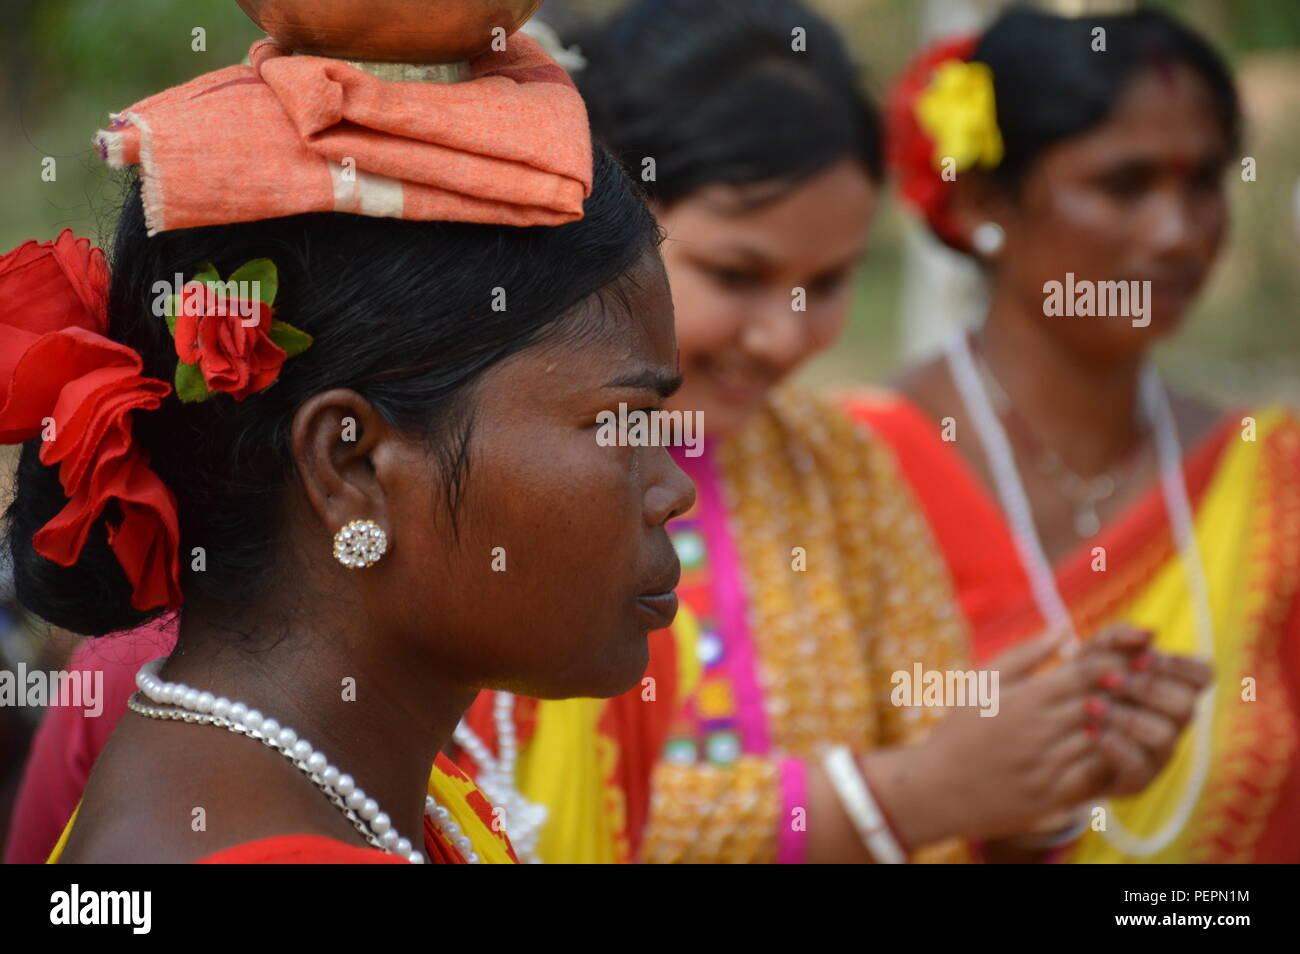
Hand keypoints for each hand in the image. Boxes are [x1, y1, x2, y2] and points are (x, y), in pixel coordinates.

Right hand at [871, 628, 1139, 844]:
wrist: (937, 791)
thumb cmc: (960, 730)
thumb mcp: (983, 682)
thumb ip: (1027, 654)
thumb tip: (1065, 629)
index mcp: (1026, 699)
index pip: (1088, 673)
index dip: (1117, 662)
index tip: (1130, 657)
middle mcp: (1042, 731)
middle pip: (1105, 703)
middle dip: (1130, 689)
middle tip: (1145, 680)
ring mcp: (1050, 766)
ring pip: (1108, 738)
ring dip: (1126, 723)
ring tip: (1136, 712)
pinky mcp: (1055, 796)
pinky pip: (1098, 774)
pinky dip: (1112, 758)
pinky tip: (1113, 747)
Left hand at [1079, 625, 1212, 797]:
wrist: (1045, 730)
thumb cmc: (1077, 684)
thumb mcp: (1091, 655)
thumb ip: (1117, 638)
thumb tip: (1149, 632)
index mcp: (1170, 687)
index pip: (1203, 675)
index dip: (1181, 666)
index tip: (1142, 659)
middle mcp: (1171, 721)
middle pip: (1186, 706)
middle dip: (1147, 690)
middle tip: (1109, 681)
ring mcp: (1158, 753)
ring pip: (1164, 737)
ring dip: (1128, 718)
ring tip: (1091, 706)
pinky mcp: (1136, 779)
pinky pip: (1140, 768)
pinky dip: (1116, 747)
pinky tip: (1091, 732)